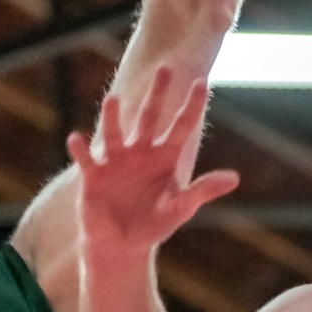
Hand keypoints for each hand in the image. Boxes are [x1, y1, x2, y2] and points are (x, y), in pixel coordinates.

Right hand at [71, 66, 238, 254]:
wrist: (122, 244)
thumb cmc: (154, 223)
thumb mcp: (181, 208)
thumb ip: (203, 190)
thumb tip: (234, 178)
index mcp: (164, 156)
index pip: (182, 125)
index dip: (192, 105)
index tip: (203, 82)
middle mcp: (140, 151)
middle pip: (149, 116)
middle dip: (157, 94)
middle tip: (165, 68)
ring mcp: (115, 161)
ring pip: (115, 132)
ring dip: (113, 117)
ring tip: (113, 100)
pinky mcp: (93, 176)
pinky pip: (87, 159)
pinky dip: (81, 150)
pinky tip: (76, 139)